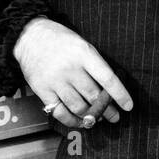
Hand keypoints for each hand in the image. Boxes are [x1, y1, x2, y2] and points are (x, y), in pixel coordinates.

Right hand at [14, 17, 133, 129]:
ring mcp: (55, 81)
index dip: (120, 95)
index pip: (107, 78)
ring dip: (91, 117)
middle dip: (107, 110)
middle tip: (114, 116)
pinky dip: (72, 121)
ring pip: (78, 107)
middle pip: (93, 96)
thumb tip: (109, 90)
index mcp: (84, 54)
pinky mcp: (42, 90)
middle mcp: (70, 68)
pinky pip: (60, 112)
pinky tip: (79, 122)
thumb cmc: (61, 40)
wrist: (30, 37)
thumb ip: (95, 65)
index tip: (128, 106)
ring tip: (98, 120)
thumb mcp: (82, 45)